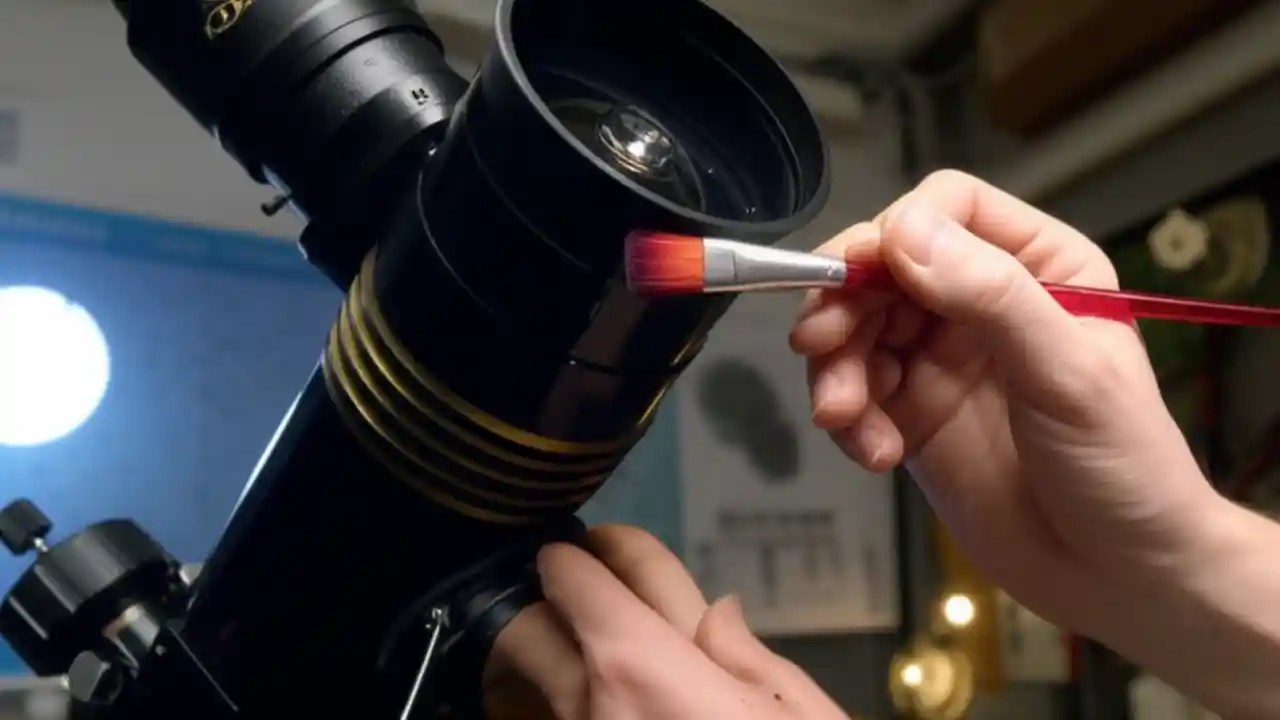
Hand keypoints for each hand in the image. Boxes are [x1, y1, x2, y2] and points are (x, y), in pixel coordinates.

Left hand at [482, 525, 848, 719]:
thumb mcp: (800, 719)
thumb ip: (747, 657)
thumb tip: (715, 616)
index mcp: (646, 667)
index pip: (575, 576)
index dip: (584, 555)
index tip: (596, 556)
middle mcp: (590, 708)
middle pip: (525, 626)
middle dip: (553, 609)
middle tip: (596, 616)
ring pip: (521, 690)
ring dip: (548, 671)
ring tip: (596, 679)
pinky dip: (561, 717)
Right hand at [790, 170, 1279, 715]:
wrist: (1115, 575)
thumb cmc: (1120, 464)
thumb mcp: (1065, 372)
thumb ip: (990, 296)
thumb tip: (902, 231)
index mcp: (1038, 264)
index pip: (947, 209)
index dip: (895, 233)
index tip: (860, 277)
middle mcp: (982, 300)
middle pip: (882, 267)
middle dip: (844, 307)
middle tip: (817, 346)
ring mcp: (941, 357)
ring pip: (856, 329)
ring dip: (836, 371)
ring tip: (843, 421)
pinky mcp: (912, 413)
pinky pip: (854, 392)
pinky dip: (849, 420)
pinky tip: (877, 454)